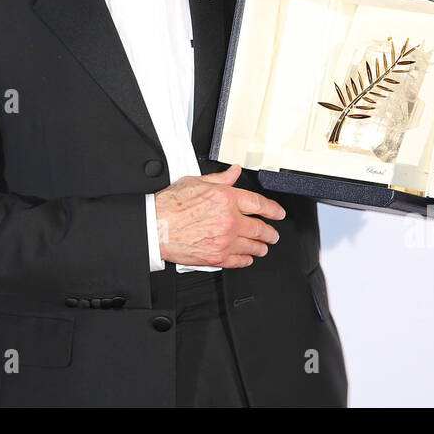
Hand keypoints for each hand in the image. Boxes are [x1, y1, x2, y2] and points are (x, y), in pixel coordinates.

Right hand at [154, 164, 284, 267]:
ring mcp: (224, 240)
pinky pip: (239, 261)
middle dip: (270, 232)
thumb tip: (234, 172)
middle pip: (260, 228)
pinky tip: (247, 258)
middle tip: (273, 234)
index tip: (278, 214)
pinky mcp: (216, 257)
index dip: (273, 209)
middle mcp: (229, 220)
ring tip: (263, 248)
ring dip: (261, 247)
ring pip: (252, 246)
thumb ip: (220, 179)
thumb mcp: (196, 182)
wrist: (155, 227)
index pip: (258, 203)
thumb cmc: (171, 205)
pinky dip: (246, 260)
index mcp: (226, 198)